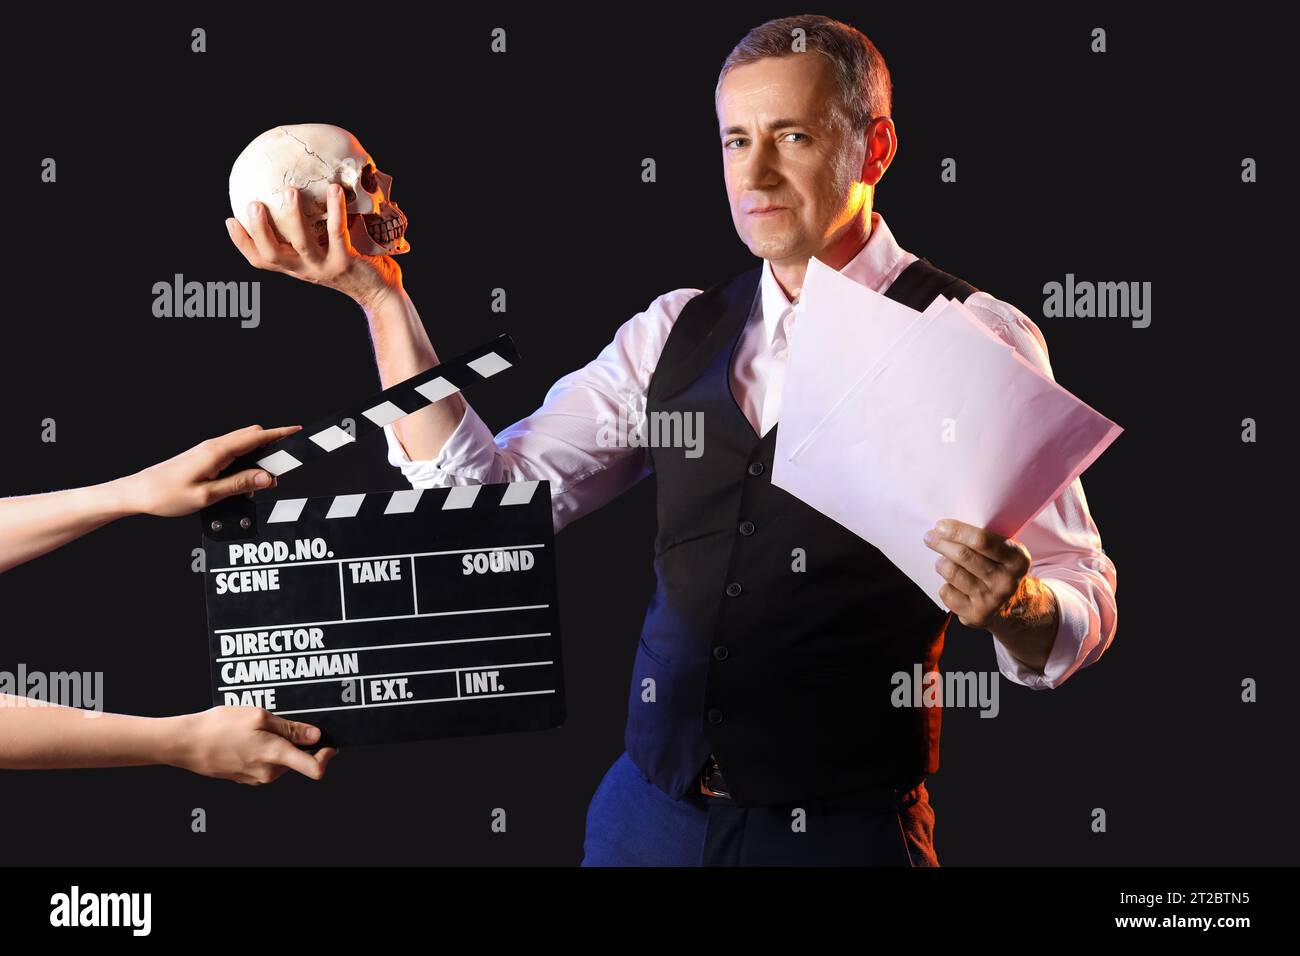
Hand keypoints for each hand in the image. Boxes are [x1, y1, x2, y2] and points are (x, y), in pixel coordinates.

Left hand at [120, 424, 300, 517]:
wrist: (137, 493)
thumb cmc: (165, 495)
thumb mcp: (208, 495)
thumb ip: (240, 485)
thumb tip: (267, 478)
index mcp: (217, 452)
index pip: (256, 437)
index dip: (280, 434)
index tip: (298, 432)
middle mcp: (214, 447)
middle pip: (253, 438)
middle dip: (272, 450)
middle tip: (282, 471)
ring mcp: (208, 451)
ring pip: (243, 447)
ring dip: (257, 461)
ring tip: (259, 485)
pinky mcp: (204, 458)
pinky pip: (232, 456)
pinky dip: (244, 466)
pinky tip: (241, 484)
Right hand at [169, 707, 338, 785]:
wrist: (185, 744)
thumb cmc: (219, 726)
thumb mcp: (259, 716)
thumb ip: (291, 728)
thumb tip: (316, 736)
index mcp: (276, 756)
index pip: (314, 768)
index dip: (327, 756)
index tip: (329, 743)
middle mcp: (269, 772)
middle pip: (297, 759)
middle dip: (295, 741)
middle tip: (279, 720)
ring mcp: (256, 777)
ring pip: (281, 760)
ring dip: (277, 743)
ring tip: (256, 725)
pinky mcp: (245, 777)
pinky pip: (265, 762)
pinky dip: (264, 749)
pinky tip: (246, 734)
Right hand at [226, 183, 402, 310]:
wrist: (381, 292)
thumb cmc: (351, 266)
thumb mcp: (323, 253)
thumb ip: (310, 234)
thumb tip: (296, 192)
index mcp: (295, 267)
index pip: (261, 260)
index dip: (242, 243)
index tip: (230, 220)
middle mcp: (305, 270)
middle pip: (272, 255)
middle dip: (259, 230)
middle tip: (252, 204)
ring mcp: (325, 267)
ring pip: (302, 244)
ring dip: (293, 217)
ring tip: (289, 190)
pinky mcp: (347, 262)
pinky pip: (337, 232)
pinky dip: (335, 210)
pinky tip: (334, 188)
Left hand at [922, 518, 1032, 627]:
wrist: (1013, 606)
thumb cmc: (999, 568)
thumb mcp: (1003, 550)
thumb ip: (983, 537)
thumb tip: (945, 527)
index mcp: (1017, 559)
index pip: (981, 541)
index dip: (957, 531)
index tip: (940, 526)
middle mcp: (1006, 581)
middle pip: (963, 556)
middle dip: (941, 543)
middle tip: (930, 537)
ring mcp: (992, 600)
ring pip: (952, 572)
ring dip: (942, 564)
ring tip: (944, 561)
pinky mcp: (976, 615)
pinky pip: (947, 592)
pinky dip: (945, 585)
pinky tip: (954, 584)